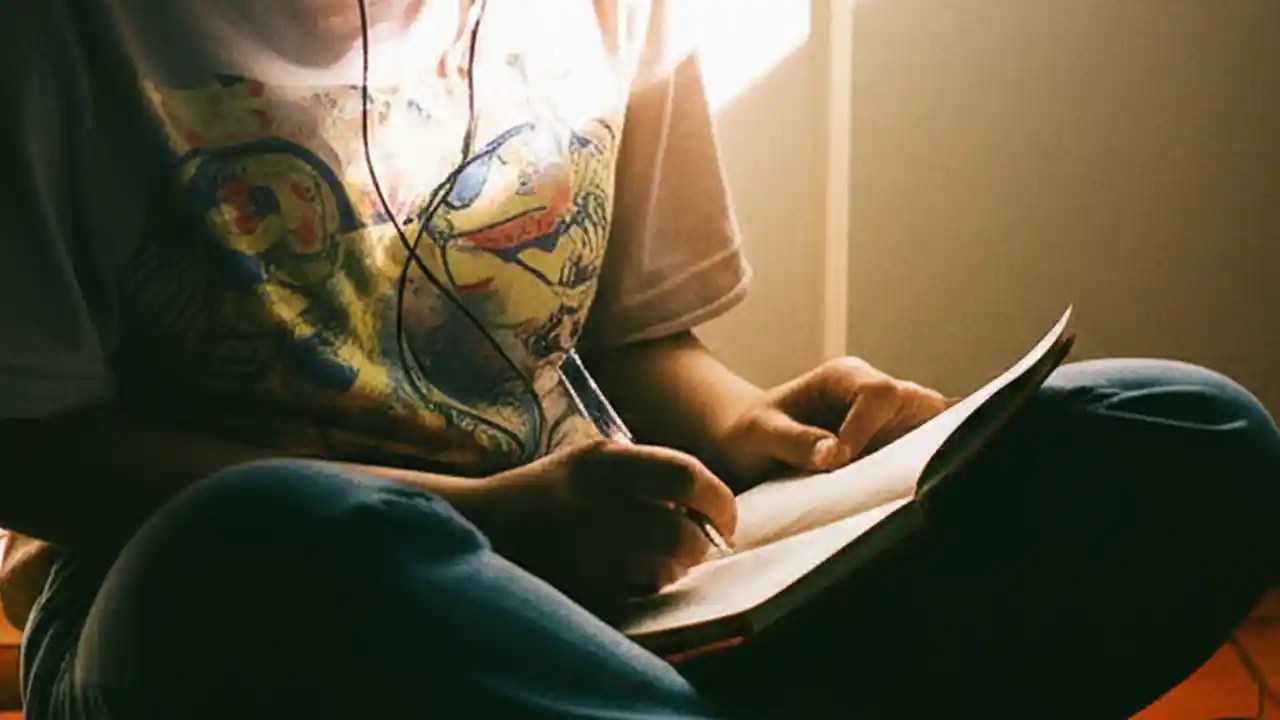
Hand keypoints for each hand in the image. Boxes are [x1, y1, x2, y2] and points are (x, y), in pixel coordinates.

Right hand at [474, 440, 736, 603]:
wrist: (478, 523)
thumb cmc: (543, 493)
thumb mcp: (589, 462)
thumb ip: (643, 473)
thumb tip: (702, 503)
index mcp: (604, 461)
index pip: (686, 474)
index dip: (719, 501)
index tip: (726, 519)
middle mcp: (595, 500)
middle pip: (680, 533)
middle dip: (698, 548)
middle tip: (694, 550)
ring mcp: (582, 548)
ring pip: (663, 571)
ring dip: (672, 572)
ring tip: (659, 565)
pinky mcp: (573, 587)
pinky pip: (633, 598)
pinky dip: (643, 592)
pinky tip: (629, 582)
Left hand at [713, 357, 950, 483]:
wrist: (747, 443)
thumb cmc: (749, 432)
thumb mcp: (760, 434)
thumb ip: (794, 440)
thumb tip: (833, 455)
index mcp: (844, 377)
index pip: (880, 394)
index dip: (867, 429)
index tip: (839, 462)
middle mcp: (874, 393)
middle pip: (926, 406)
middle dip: (924, 441)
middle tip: (904, 482)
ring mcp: (890, 421)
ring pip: (935, 433)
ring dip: (926, 462)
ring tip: (908, 495)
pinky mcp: (894, 447)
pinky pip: (923, 456)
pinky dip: (924, 473)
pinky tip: (913, 498)